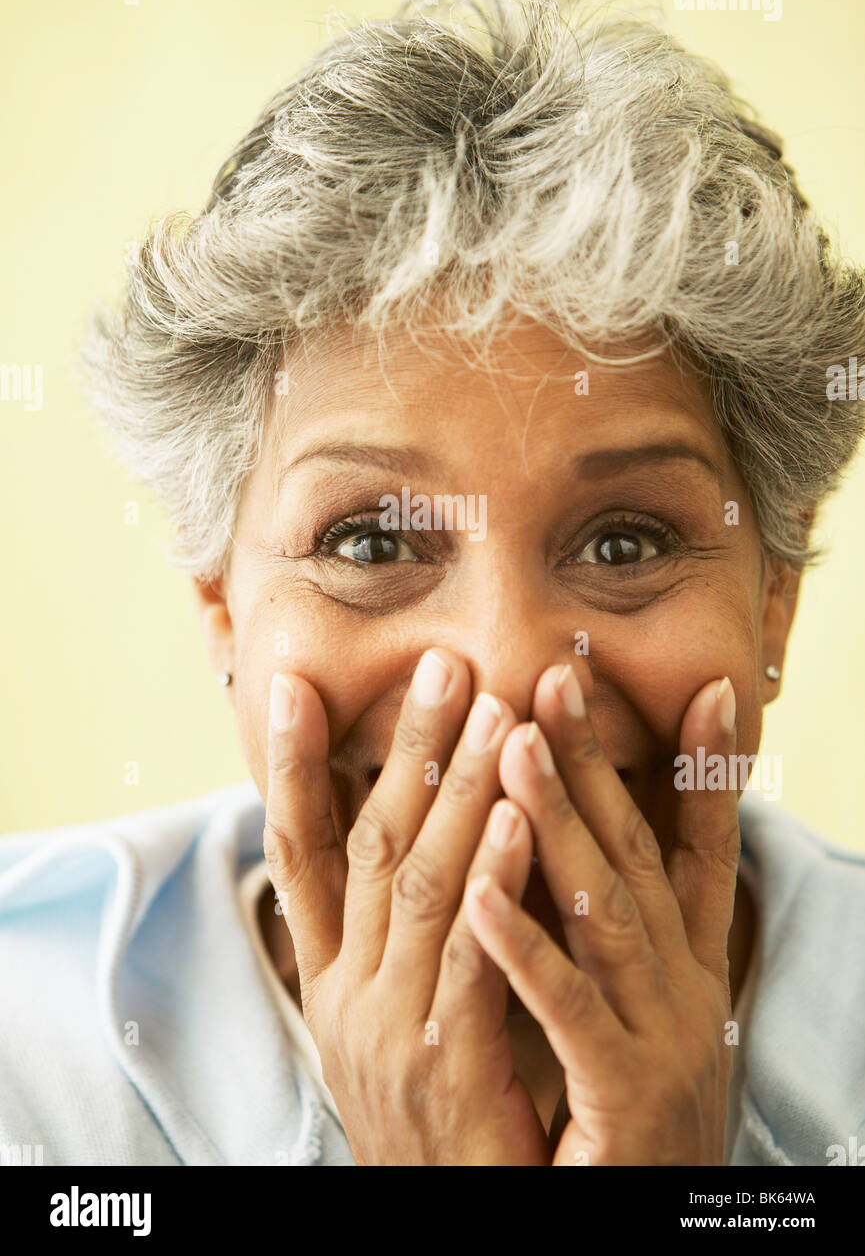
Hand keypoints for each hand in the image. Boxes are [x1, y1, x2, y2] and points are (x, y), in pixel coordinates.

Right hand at [262, 648, 550, 1164]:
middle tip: (442, 664)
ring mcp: (389, 1028)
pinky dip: (491, 880)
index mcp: (327, 979)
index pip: (296, 852)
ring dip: (456, 791)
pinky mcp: (447, 1064)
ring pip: (417, 884)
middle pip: (367, 846)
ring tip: (494, 711)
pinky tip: (517, 817)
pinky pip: (471, 955)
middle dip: (403, 750)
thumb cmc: (435, 1114)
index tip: (289, 687)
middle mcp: (346, 993)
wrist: (449, 1225)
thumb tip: (399, 835)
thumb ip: (390, 935)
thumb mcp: (387, 1019)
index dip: (287, 768)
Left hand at [465, 661, 739, 1165]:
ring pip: (602, 912)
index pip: (698, 851)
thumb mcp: (625, 1012)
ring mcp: (656, 1038)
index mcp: (685, 969)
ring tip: (512, 743)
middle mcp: (681, 990)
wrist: (633, 1237)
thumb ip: (602, 933)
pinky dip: (526, 947)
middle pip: (634, 856)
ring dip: (558, 822)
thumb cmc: (618, 1121)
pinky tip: (482, 891)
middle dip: (595, 762)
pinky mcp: (621, 1093)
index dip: (707, 771)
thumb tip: (567, 844)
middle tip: (556, 676)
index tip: (706, 689)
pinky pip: (566, 1009)